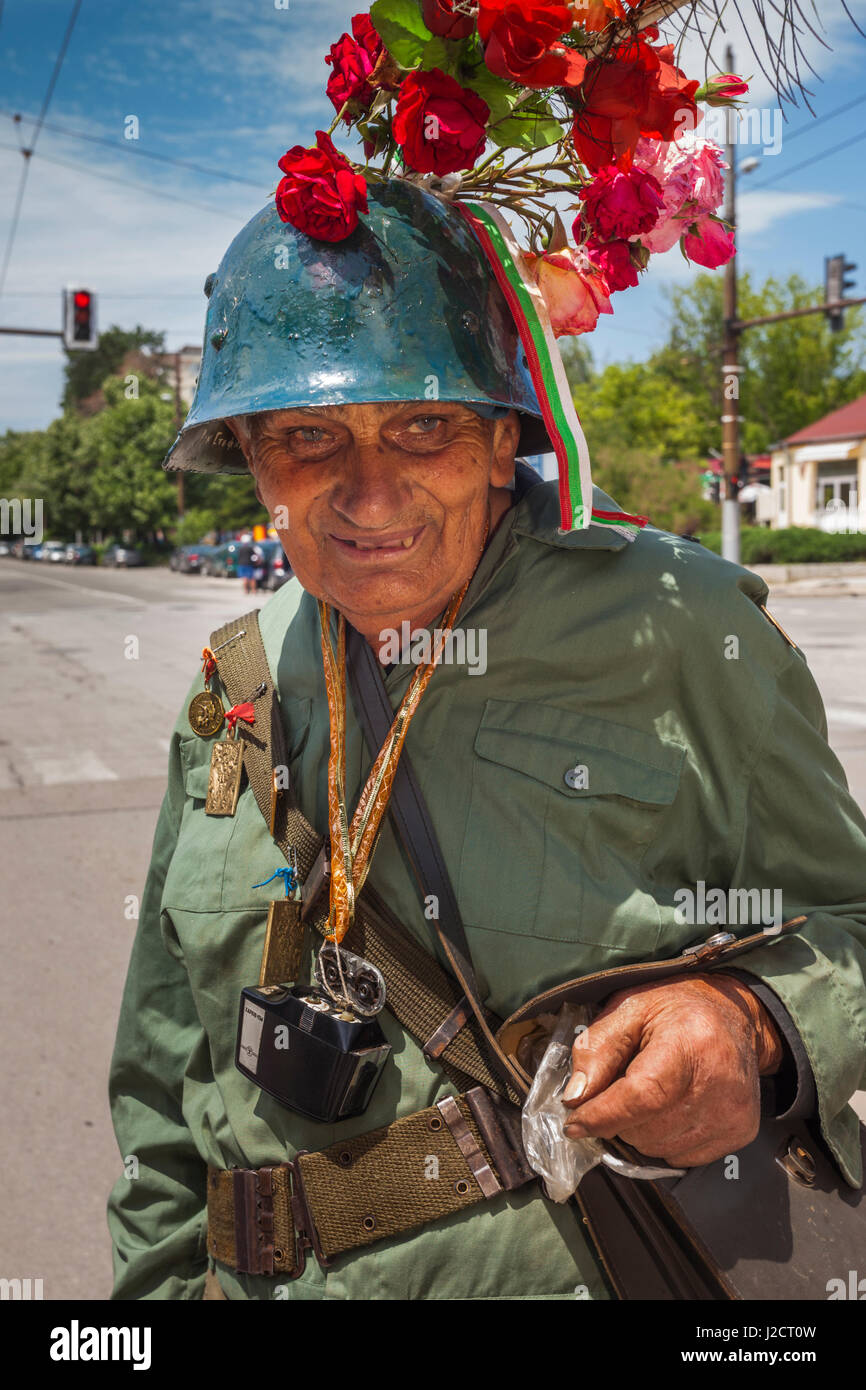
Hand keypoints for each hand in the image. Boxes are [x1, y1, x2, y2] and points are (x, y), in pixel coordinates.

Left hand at [561, 972, 783, 1166]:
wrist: (735, 1015)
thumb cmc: (676, 1010)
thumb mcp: (627, 1011)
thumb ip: (596, 1049)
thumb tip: (575, 1098)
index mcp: (691, 1041)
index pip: (643, 1095)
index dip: (603, 1115)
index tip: (573, 1122)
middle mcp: (720, 1081)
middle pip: (645, 1129)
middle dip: (618, 1116)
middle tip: (622, 1085)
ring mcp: (734, 1111)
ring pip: (658, 1148)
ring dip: (640, 1130)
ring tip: (651, 1092)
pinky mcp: (741, 1131)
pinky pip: (680, 1157)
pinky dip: (664, 1139)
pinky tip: (672, 1107)